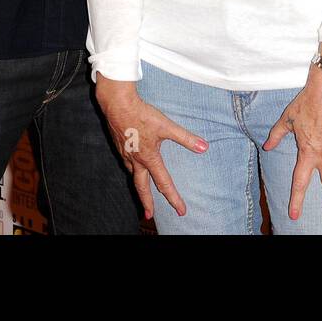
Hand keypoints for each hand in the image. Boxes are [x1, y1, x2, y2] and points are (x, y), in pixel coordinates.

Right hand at [95, 76, 207, 219]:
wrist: (117, 105)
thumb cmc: (142, 115)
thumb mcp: (167, 126)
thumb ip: (185, 138)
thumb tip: (204, 147)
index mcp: (149, 158)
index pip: (164, 184)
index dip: (174, 198)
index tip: (181, 211)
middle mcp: (136, 161)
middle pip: (141, 187)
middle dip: (147, 202)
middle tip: (149, 215)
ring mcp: (126, 155)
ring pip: (132, 176)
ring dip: (138, 186)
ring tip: (142, 192)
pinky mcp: (120, 147)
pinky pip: (126, 164)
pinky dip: (131, 171)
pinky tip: (133, 166)